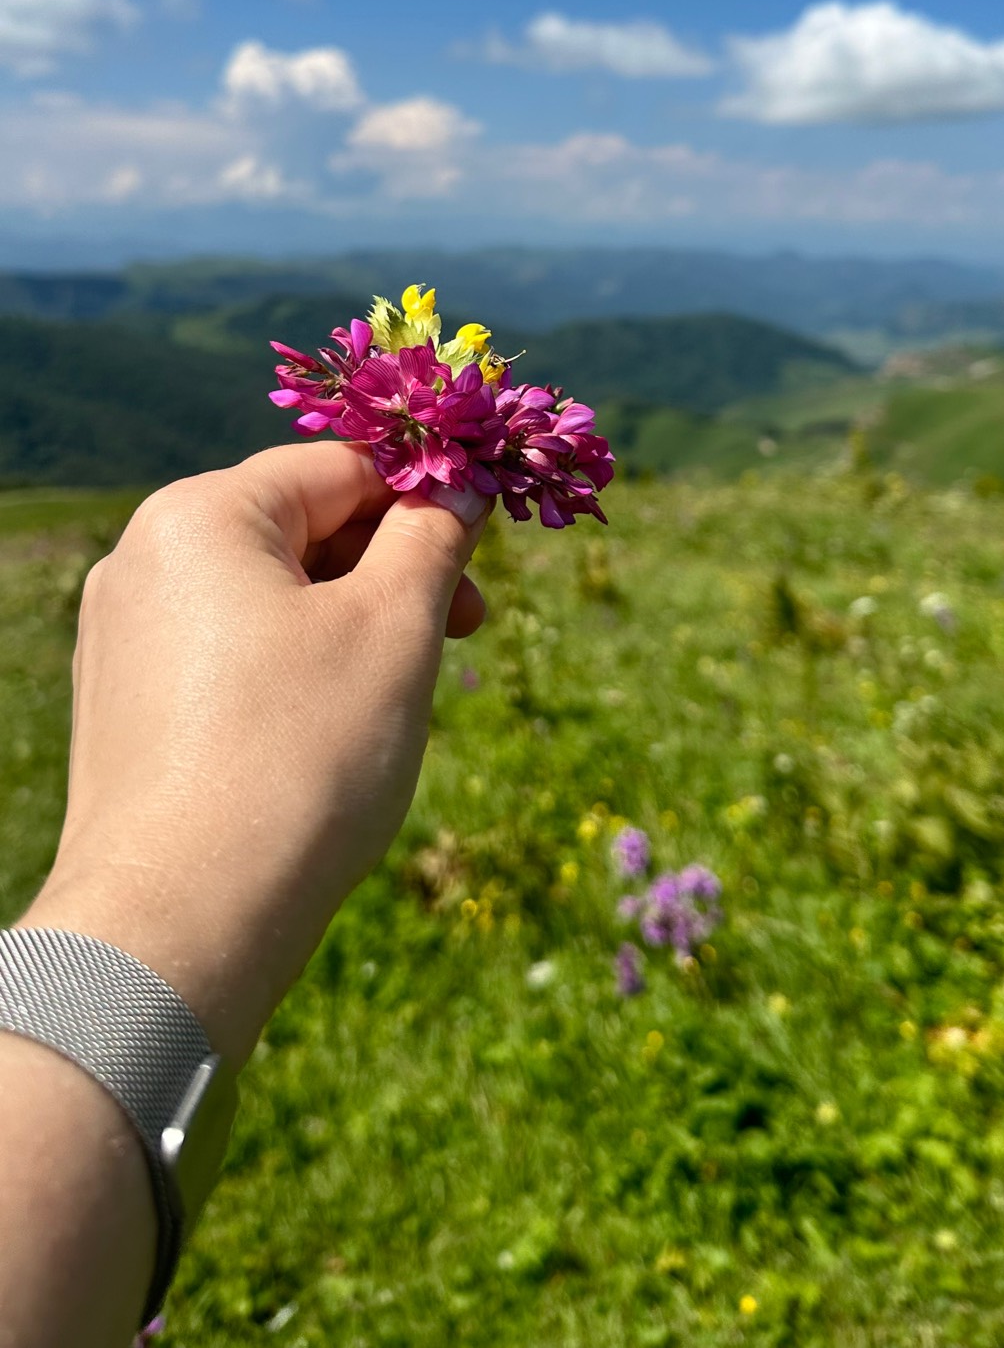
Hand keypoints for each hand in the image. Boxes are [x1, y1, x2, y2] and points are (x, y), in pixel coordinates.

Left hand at [18, 441, 489, 1065]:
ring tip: (396, 699)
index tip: (488, 554)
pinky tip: (331, 741)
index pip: (341, 467)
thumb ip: (434, 535)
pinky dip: (295, 674)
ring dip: (351, 626)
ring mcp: (123, 635)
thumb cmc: (299, 763)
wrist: (177, 929)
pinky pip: (230, 655)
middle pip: (302, 527)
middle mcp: (143, 558)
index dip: (426, 500)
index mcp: (199, 514)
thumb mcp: (394, 631)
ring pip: (271, 596)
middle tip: (463, 632)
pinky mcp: (124, 706)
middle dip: (390, 571)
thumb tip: (460, 480)